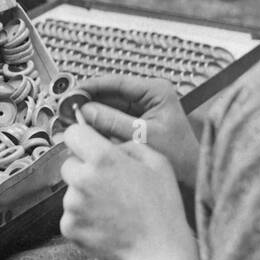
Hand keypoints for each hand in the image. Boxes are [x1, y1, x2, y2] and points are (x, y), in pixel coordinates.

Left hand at [60, 121, 195, 259]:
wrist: (158, 253)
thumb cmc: (163, 207)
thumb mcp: (157, 162)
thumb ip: (129, 145)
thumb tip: (109, 143)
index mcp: (103, 158)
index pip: (73, 134)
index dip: (83, 139)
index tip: (90, 147)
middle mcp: (83, 179)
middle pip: (68, 164)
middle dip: (84, 169)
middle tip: (108, 184)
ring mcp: (73, 206)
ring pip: (71, 191)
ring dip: (85, 195)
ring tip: (112, 209)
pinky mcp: (69, 228)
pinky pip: (71, 214)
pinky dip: (84, 218)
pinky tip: (106, 224)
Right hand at [78, 76, 199, 187]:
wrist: (192, 176)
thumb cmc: (178, 156)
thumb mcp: (142, 136)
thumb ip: (112, 122)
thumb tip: (86, 111)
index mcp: (156, 91)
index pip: (117, 82)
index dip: (91, 86)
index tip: (72, 93)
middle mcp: (150, 96)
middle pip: (110, 93)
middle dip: (88, 101)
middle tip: (67, 109)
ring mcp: (143, 109)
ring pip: (109, 106)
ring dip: (91, 113)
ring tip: (72, 120)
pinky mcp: (138, 122)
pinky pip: (113, 119)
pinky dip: (99, 124)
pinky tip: (85, 130)